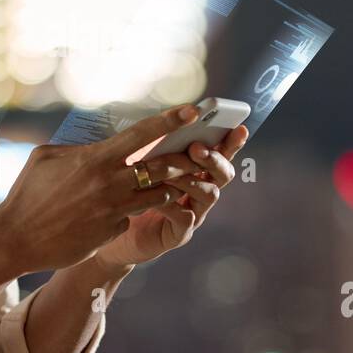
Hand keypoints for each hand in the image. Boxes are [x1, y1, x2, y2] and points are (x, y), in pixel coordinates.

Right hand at [0, 104, 208, 276]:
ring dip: (168, 186)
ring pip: (158, 194)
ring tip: (174, 181)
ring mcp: (113, 210)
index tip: (192, 110)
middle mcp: (109, 184)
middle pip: (161, 166)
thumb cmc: (28, 194)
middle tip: (198, 153)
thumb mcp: (46, 157)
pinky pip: (133, 216)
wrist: (15, 240)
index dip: (169, 121)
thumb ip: (79, 148)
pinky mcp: (112, 232)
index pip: (141, 135)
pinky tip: (127, 210)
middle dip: (184, 159)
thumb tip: (98, 143)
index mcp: (95, 159)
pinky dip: (134, 211)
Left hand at [95, 123, 248, 268]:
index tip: (238, 128)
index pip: (220, 152)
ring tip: (170, 173)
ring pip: (209, 194)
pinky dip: (173, 206)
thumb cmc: (131, 190)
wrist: (114, 228)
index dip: (231, 141)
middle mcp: (201, 190)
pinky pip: (186, 219)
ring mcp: (194, 213)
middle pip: (223, 173)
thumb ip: (159, 145)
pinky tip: (158, 200)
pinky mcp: (180, 233)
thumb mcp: (144, 162)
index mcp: (196, 169)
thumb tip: (168, 119)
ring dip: (192, 180)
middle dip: (213, 158)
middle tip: (197, 148)